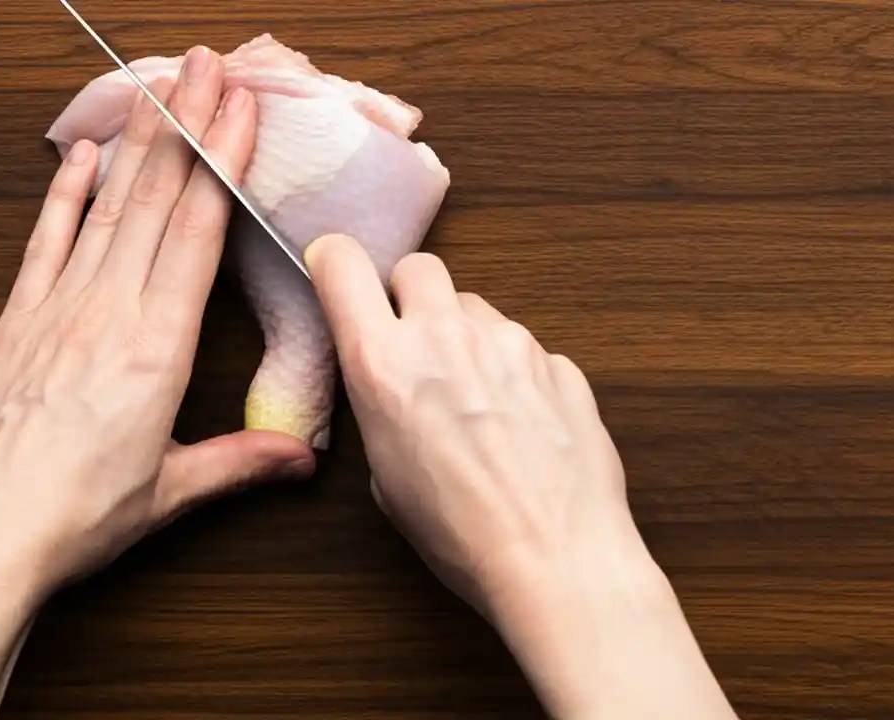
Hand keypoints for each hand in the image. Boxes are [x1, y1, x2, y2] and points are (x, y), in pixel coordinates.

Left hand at [0, 46, 313, 718]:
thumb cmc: (77, 517)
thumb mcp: (171, 493)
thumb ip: (239, 462)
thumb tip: (302, 459)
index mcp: (157, 348)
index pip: (199, 233)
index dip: (222, 163)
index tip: (240, 109)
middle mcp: (107, 313)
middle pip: (157, 201)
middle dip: (188, 127)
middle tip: (209, 67)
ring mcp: (55, 309)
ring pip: (107, 207)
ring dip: (136, 143)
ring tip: (161, 88)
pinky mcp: (15, 322)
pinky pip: (45, 242)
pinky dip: (63, 195)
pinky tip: (78, 155)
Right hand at [304, 234, 734, 719]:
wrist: (556, 558)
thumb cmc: (462, 534)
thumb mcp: (384, 476)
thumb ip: (380, 407)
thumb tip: (392, 386)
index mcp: (383, 364)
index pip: (343, 263)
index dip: (336, 263)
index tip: (338, 276)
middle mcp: (444, 336)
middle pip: (418, 268)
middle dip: (410, 297)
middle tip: (414, 347)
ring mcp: (509, 341)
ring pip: (474, 307)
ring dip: (464, 337)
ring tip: (473, 403)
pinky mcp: (557, 360)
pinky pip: (521, 346)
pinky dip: (512, 372)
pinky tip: (517, 426)